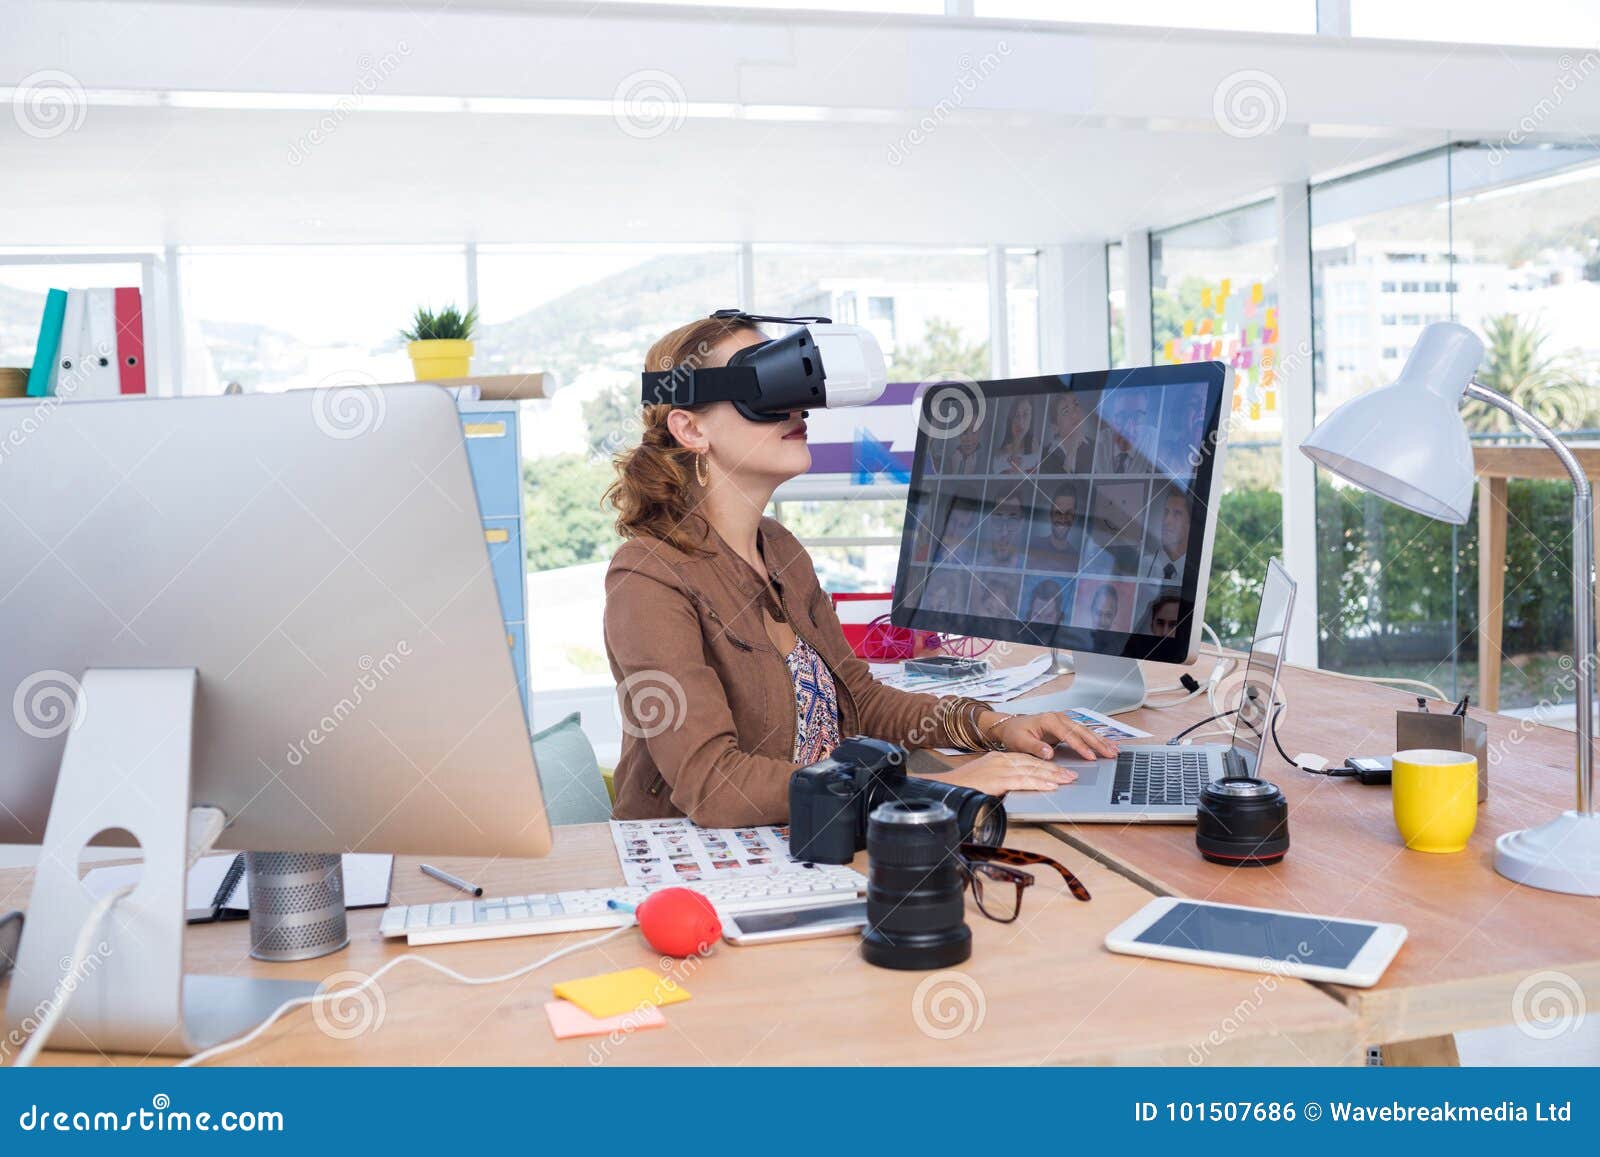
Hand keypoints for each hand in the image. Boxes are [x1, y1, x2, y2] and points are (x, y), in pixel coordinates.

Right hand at [934, 750, 1078, 795]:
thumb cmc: (963, 786)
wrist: (946, 787)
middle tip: (1071, 774)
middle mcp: (1001, 760)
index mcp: (998, 758)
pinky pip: (1024, 780)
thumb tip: (1016, 789)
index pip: (1027, 760)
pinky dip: (1040, 782)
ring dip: (1053, 775)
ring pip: (1032, 770)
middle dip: (1054, 769)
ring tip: (1068, 780)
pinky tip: (1051, 785)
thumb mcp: (985, 779)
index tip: (1059, 770)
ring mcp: (1000, 768)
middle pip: (1033, 763)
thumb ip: (1001, 781)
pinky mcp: (998, 779)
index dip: (1045, 765)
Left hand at [982, 710, 1117, 761]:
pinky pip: (1083, 732)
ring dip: (1101, 741)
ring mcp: (1064, 721)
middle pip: (1082, 731)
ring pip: (1086, 731)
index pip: (1069, 735)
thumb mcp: (1020, 741)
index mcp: (1049, 720)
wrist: (1010, 726)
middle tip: (1111, 754)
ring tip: (1115, 750)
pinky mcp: (1066, 726)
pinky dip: (1096, 739)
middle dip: (1098, 743)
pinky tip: (1107, 744)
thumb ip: (1034, 747)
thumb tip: (1049, 754)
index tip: (1091, 757)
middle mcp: (1059, 718)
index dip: (1081, 747)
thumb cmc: (1014, 733)